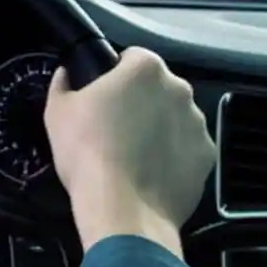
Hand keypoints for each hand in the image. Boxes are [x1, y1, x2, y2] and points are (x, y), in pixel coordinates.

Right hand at [44, 47, 214, 257]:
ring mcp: (198, 123)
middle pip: (158, 87)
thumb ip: (63, 85)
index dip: (116, 75)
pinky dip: (175, 155)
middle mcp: (179, 88)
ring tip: (136, 154)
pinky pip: (188, 148)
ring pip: (176, 117)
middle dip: (142, 100)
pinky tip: (153, 172)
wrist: (122, 209)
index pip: (132, 57)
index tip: (105, 97)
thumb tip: (65, 74)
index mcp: (145, 68)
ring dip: (160, 127)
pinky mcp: (207, 156)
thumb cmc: (86, 151)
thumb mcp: (58, 112)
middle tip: (117, 127)